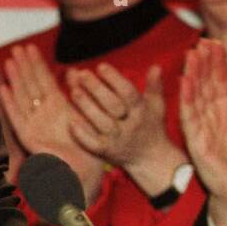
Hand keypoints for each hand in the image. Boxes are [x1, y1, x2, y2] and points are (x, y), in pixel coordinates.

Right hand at [0, 44, 104, 197]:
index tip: (29, 47)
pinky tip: (2, 89)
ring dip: (15, 80)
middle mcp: (43, 115)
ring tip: (9, 61)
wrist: (85, 176)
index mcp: (57, 108)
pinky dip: (9, 104)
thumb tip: (74, 71)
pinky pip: (17, 119)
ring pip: (22, 98)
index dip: (36, 64)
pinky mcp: (29, 139)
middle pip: (31, 86)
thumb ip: (77, 93)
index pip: (44, 81)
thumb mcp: (85, 115)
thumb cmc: (87, 148)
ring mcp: (35, 126)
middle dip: (24, 67)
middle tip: (17, 48)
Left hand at [66, 63, 185, 194]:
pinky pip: (92, 143)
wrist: (151, 159)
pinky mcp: (106, 152)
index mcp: (141, 112)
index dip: (114, 79)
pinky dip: (81, 133)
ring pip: (101, 123)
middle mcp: (130, 126)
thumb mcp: (156, 106)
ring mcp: (117, 140)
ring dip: (86, 107)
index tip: (101, 66)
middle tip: (82, 74)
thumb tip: (155, 66)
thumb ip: (154, 86)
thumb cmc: (151, 127)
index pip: (128, 93)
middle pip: (113, 106)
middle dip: (97, 89)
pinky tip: (70, 120)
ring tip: (74, 90)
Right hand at [179, 40, 226, 225]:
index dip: (217, 62)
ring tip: (191, 55)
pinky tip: (185, 82)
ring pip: (195, 97)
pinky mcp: (198, 143)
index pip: (220, 80)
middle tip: (201, 42)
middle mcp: (214, 116)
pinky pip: (190, 118)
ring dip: (192, 76)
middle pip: (205, 84)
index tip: (215, 42)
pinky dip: (187, 99)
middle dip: (202, 63)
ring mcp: (204, 128)